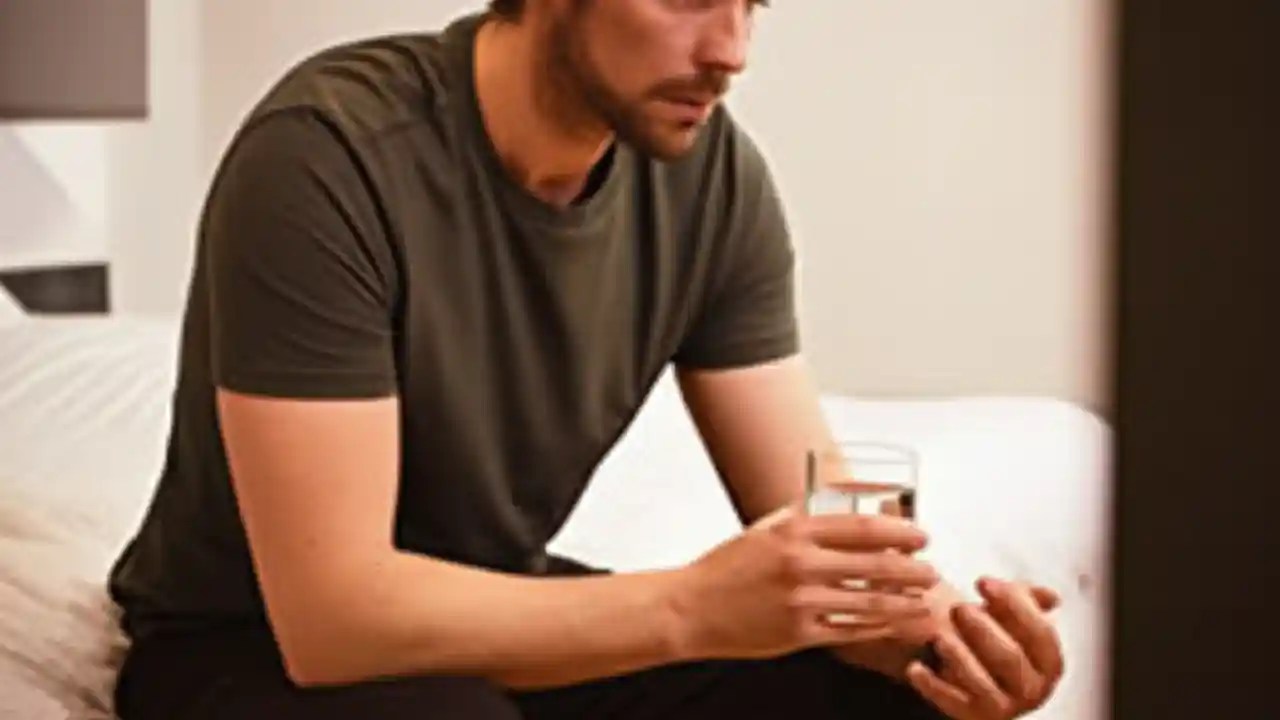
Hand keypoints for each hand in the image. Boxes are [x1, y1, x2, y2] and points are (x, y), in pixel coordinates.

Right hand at [670, 504, 940, 660]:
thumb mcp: (763, 529)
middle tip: (932, 570)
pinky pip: (851, 631)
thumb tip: (838, 496)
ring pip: (871, 602)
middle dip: (914, 569)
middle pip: (877, 565)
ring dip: (905, 602)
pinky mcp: (799, 634)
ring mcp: (801, 602)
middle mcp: (801, 564)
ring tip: (924, 599)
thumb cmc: (727, 568)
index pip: (864, 528)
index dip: (902, 531)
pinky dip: (879, 628)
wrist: (693, 607)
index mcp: (794, 531)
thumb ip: (802, 512)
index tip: (921, 536)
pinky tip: (896, 624)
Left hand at [906, 578, 1063, 718]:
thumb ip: (1024, 601)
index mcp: (1049, 663)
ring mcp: (1003, 707)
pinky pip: (951, 703)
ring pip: (982, 683)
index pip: (1039, 632)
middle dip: (983, 629)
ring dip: (959, 658)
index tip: (983, 581)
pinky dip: (932, 686)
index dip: (1014, 604)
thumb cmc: (996, 637)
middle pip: (1010, 657)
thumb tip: (1051, 596)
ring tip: (938, 637)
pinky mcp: (973, 717)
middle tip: (957, 608)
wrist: (975, 679)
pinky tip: (914, 668)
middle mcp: (1032, 690)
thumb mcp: (1011, 617)